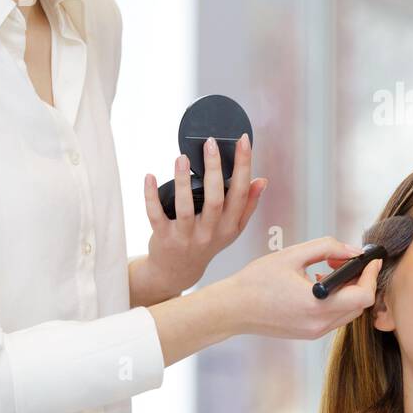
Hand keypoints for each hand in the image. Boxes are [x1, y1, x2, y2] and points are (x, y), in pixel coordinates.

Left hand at [142, 134, 266, 297]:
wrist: (177, 272)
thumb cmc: (206, 244)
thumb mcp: (232, 229)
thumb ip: (248, 205)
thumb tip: (262, 180)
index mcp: (230, 226)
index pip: (241, 193)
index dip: (244, 165)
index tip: (243, 140)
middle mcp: (210, 232)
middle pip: (216, 199)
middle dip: (215, 169)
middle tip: (211, 143)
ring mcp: (186, 237)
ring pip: (186, 207)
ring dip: (183, 181)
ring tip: (182, 157)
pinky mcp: (164, 238)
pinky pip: (156, 215)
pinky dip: (151, 196)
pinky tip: (150, 176)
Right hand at [223, 237, 382, 340]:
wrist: (232, 309)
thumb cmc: (256, 281)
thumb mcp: (292, 254)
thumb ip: (327, 247)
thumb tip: (352, 249)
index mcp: (316, 305)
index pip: (363, 296)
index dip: (371, 275)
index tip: (370, 259)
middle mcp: (319, 324)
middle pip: (360, 304)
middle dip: (360, 279)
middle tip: (346, 260)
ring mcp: (314, 332)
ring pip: (349, 312)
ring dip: (349, 289)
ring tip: (330, 268)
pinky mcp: (309, 333)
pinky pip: (335, 317)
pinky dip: (337, 299)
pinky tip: (319, 282)